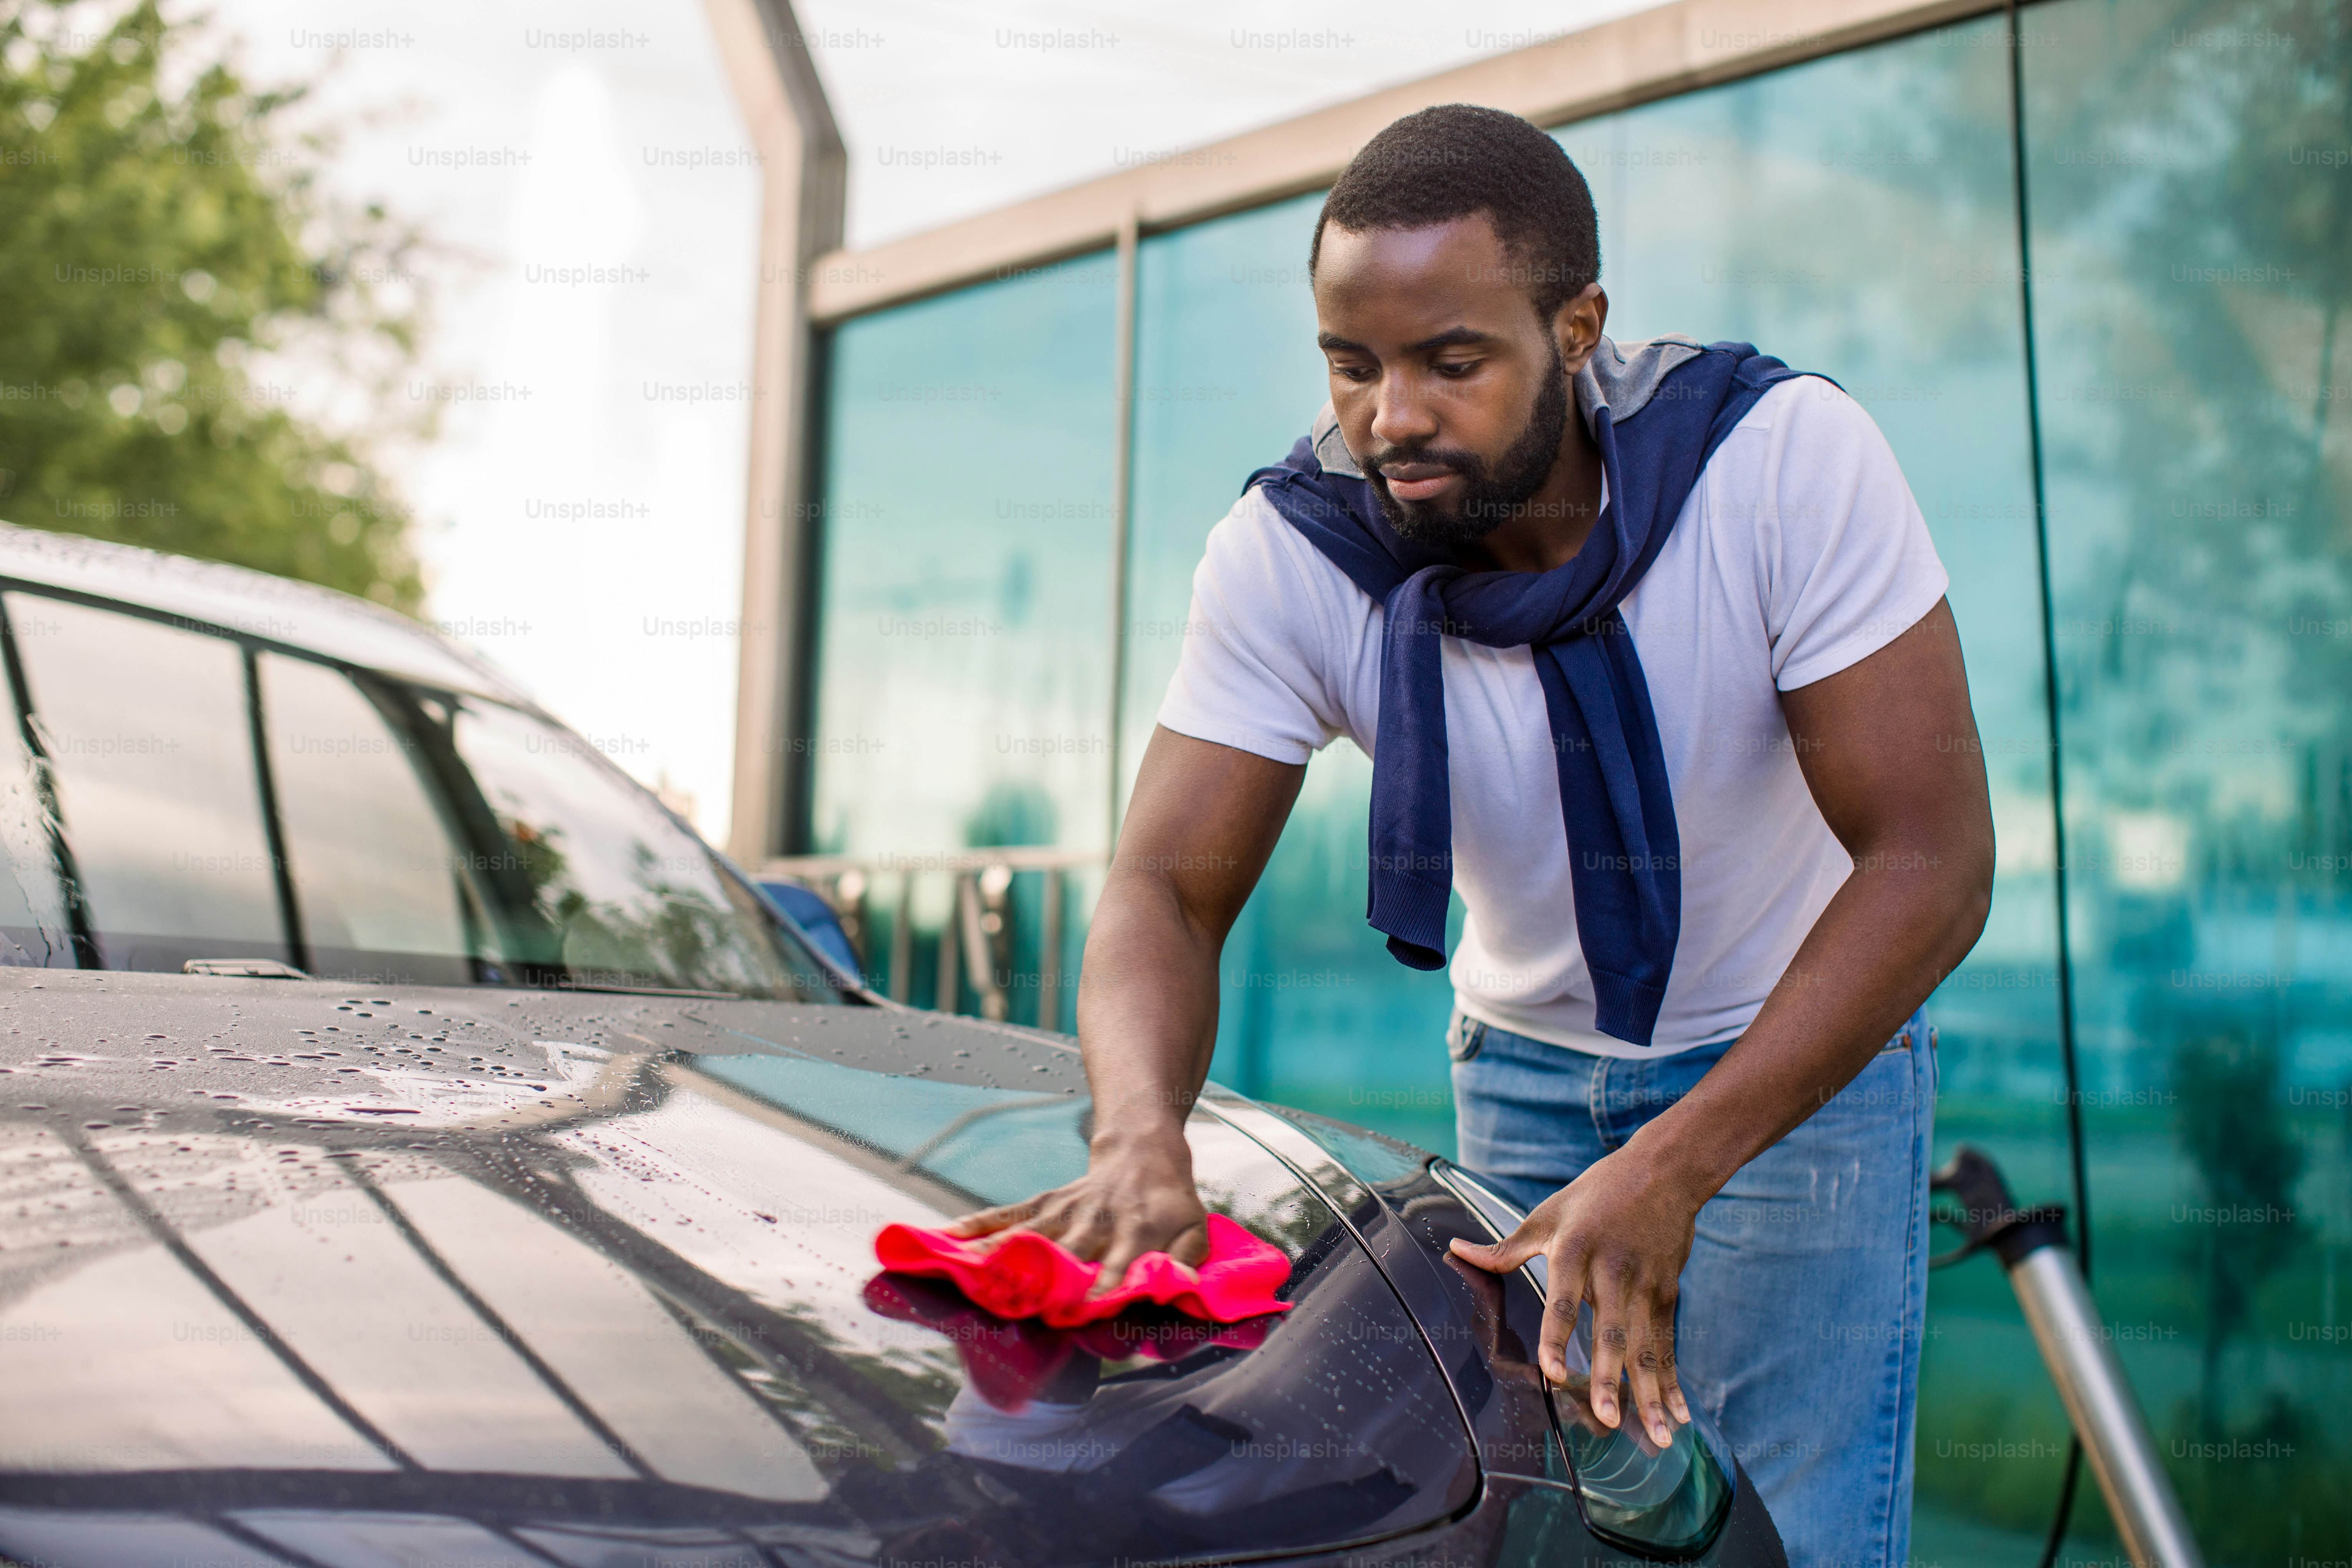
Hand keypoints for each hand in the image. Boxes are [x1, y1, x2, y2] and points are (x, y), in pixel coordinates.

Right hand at [946, 1130, 1208, 1297]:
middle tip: (1009, 1301)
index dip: (1099, 1291)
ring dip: (995, 1256)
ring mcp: (1065, 1212)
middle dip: (1037, 1280)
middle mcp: (1095, 1223)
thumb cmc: (1170, 1203)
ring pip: (1026, 1235)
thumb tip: (1182, 1284)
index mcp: (1135, 1233)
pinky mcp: (1045, 1202)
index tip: (1078, 1313)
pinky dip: (975, 1225)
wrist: (1144, 1153)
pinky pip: (1007, 1214)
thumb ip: (1189, 1257)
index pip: (1116, 1268)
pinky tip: (945, 1237)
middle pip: (1062, 1255)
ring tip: (961, 1273)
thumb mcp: (1195, 1228)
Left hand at [1446, 1145, 1702, 1447]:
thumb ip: (1506, 1246)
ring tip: (1658, 1435)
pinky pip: (1668, 1342)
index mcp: (1576, 1251)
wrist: (1663, 1171)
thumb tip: (1457, 1251)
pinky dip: (1674, 1379)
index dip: (1558, 1338)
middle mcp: (1613, 1272)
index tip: (1554, 1374)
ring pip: (1647, 1347)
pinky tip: (1679, 1414)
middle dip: (1611, 1380)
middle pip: (1611, 1333)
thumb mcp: (1548, 1214)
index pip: (1564, 1302)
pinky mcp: (1668, 1292)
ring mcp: (1645, 1285)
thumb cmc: (1596, 1193)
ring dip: (1652, 1393)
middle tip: (1608, 1419)